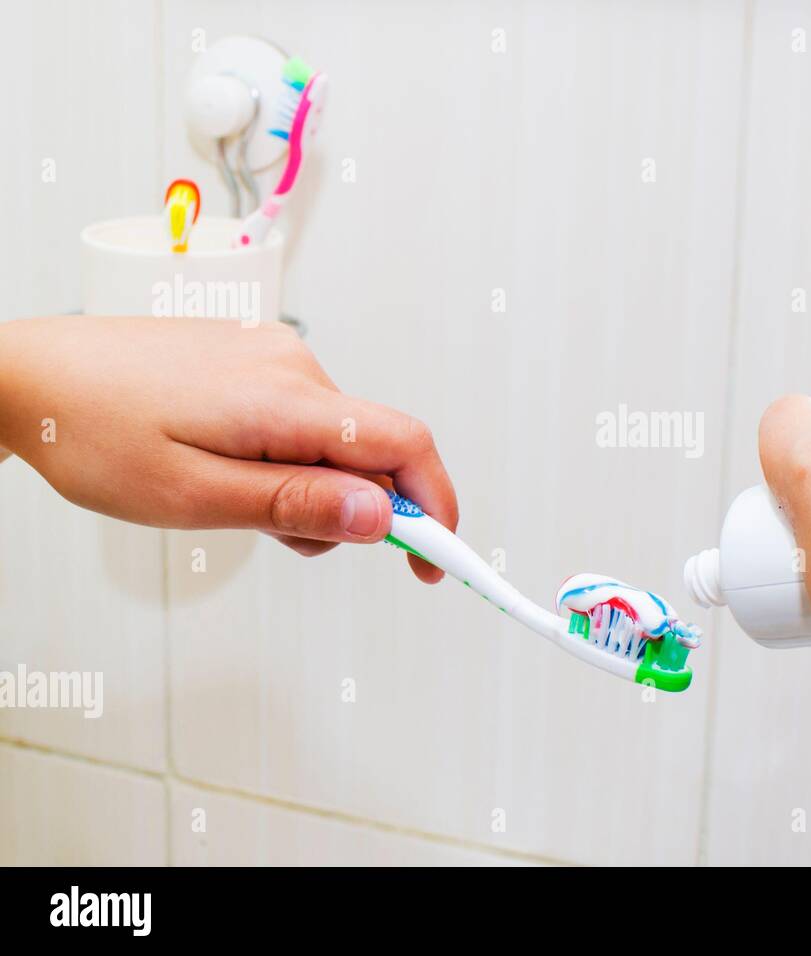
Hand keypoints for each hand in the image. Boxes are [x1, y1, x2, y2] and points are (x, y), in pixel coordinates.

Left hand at [0, 316, 456, 582]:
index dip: (435, 508)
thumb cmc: (94, 435)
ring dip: (314, 488)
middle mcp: (293, 363)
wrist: (27, 376)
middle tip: (285, 543)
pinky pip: (303, 418)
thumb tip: (382, 517)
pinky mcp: (253, 358)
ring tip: (233, 505)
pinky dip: (290, 459)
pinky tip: (230, 472)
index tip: (434, 563)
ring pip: (336, 438)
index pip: (405, 445)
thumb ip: (295, 505)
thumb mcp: (194, 496)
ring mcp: (272, 355)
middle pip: (373, 448)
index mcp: (286, 397)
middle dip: (355, 509)